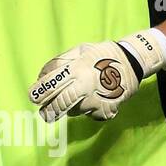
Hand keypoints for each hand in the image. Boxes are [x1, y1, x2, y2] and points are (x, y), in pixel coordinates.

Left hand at [29, 29, 165, 122]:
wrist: (133, 62)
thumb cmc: (101, 54)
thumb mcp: (80, 50)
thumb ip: (60, 62)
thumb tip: (41, 76)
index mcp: (77, 69)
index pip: (51, 85)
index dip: (39, 93)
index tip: (33, 98)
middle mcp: (85, 86)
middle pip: (60, 104)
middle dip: (49, 111)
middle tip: (45, 114)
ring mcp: (96, 100)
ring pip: (74, 111)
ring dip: (72, 107)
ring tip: (82, 94)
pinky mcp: (106, 111)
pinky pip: (90, 114)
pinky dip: (89, 109)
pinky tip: (96, 97)